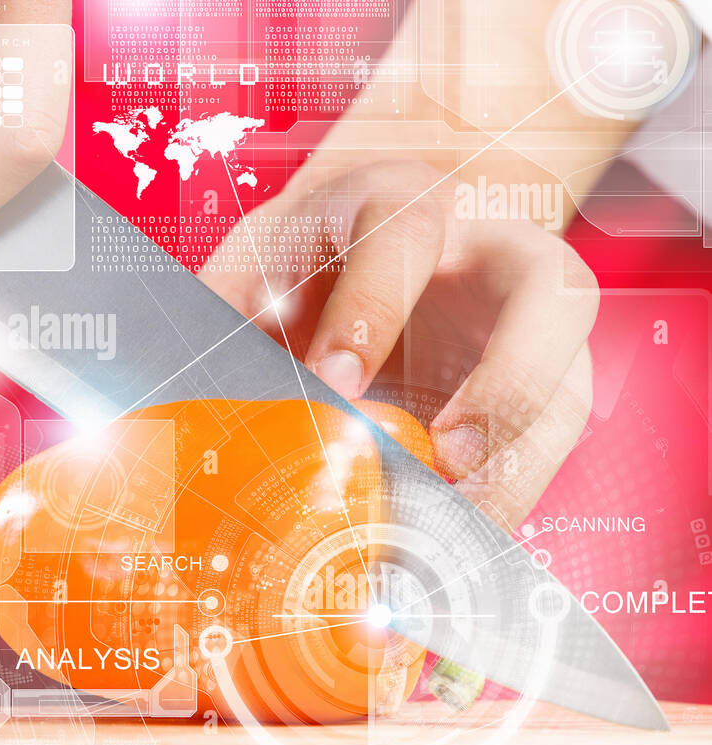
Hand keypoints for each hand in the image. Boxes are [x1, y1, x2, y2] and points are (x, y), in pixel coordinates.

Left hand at [198, 160, 598, 527]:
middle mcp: (492, 248)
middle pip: (545, 293)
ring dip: (520, 465)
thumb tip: (174, 402)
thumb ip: (227, 315)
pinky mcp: (549, 383)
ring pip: (569, 381)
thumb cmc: (307, 258)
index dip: (371, 313)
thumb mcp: (257, 265)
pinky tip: (462, 542)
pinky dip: (511, 496)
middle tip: (444, 463)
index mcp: (402, 202)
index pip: (402, 238)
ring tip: (459, 534)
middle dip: (505, 385)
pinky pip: (553, 442)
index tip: (332, 384)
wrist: (371, 245)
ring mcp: (535, 321)